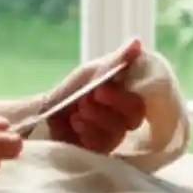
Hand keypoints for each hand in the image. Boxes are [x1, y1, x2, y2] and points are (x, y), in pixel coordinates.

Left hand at [45, 39, 146, 153]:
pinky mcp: (104, 150)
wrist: (46, 114)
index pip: (145, 92)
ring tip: (77, 111)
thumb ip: (116, 61)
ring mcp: (116, 133)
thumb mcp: (92, 72)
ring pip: (119, 129)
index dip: (125, 92)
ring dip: (96, 117)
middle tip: (90, 96)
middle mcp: (126, 114)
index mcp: (128, 91)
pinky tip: (76, 125)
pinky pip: (104, 144)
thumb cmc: (72, 90)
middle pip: (137, 113)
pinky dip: (88, 132)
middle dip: (113, 103)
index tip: (104, 86)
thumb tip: (137, 43)